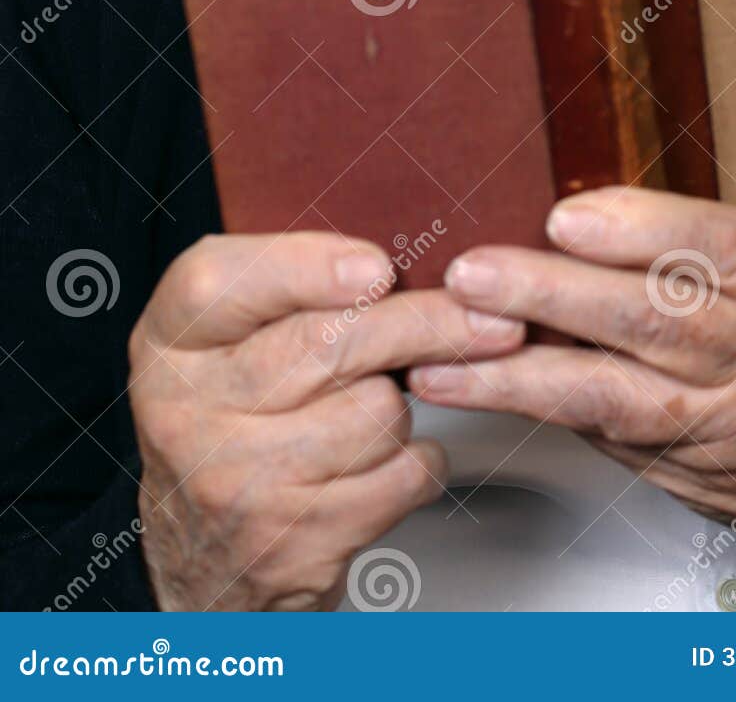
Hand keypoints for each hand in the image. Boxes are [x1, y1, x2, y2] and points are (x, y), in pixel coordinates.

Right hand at [129, 232, 523, 609]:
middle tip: (491, 315)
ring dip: (401, 404)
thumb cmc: (226, 421)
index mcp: (171, 342)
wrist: (198, 555)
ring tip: (374, 404)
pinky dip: (418, 462)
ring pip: (376, 412)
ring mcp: (241, 484)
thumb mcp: (218, 340)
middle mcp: (190, 413)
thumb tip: (388, 253)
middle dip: (425, 324)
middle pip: (327, 345)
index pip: (221, 284)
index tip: (377, 267)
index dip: (307, 268)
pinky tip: (388, 458)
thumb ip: (279, 285)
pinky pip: (401, 477)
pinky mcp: (294, 544)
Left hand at [409, 188, 735, 597]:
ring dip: (519, 375)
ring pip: (617, 398)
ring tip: (444, 353)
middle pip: (656, 322)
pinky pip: (607, 436)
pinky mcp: (690, 472)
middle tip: (475, 273)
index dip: (644, 231)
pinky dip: (540, 411)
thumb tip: (589, 213)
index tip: (570, 216)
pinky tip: (482, 390)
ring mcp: (726, 423)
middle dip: (553, 296)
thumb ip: (716, 244)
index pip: (727, 250)